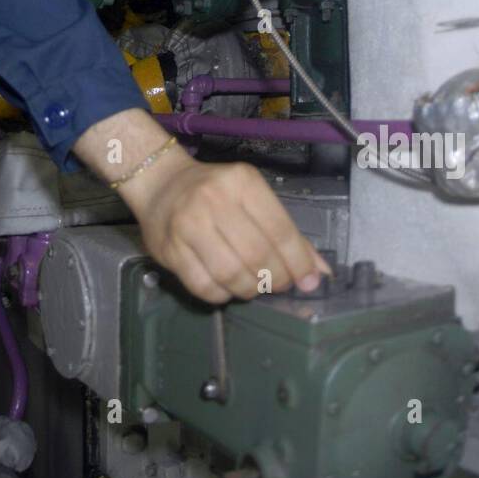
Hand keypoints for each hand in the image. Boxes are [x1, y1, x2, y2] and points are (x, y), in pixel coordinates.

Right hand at [116, 151, 330, 303]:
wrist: (160, 182)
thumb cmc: (214, 190)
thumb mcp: (252, 197)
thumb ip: (286, 232)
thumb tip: (319, 271)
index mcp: (241, 182)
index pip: (279, 230)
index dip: (298, 262)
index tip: (308, 281)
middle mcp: (213, 200)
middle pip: (257, 256)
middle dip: (276, 279)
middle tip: (278, 284)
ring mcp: (187, 225)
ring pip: (231, 274)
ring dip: (250, 289)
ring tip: (254, 286)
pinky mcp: (169, 250)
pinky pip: (204, 287)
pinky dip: (223, 294)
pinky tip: (227, 286)